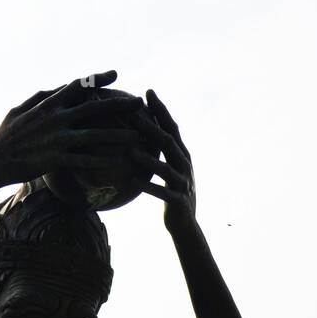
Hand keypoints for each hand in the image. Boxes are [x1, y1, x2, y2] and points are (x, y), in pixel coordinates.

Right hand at [0, 70, 142, 186]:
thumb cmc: (4, 138)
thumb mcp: (17, 111)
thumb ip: (38, 99)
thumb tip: (54, 90)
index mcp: (47, 104)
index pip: (77, 86)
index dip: (97, 79)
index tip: (114, 75)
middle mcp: (56, 118)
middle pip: (94, 108)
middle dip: (118, 104)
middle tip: (138, 103)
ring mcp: (57, 139)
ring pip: (94, 135)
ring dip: (117, 135)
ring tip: (137, 137)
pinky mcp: (56, 160)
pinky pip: (84, 160)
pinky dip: (101, 161)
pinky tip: (118, 162)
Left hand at [135, 90, 196, 234]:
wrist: (186, 225)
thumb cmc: (173, 195)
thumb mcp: (170, 170)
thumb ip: (163, 152)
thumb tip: (146, 130)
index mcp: (183, 154)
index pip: (171, 127)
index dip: (161, 109)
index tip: (148, 92)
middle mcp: (185, 165)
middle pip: (168, 142)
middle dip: (151, 127)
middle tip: (133, 114)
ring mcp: (183, 183)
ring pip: (165, 168)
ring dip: (147, 159)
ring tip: (130, 150)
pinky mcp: (178, 201)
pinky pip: (162, 193)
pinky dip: (148, 187)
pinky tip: (133, 181)